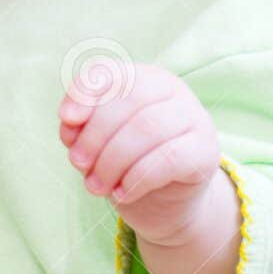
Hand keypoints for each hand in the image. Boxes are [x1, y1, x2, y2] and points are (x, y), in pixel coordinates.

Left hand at [58, 63, 223, 246]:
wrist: (166, 201)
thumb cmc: (124, 161)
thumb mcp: (97, 141)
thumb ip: (80, 129)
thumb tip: (69, 127)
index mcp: (141, 78)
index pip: (110, 72)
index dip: (85, 93)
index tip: (65, 120)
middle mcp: (172, 90)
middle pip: (129, 100)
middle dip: (95, 136)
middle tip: (77, 164)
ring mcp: (194, 118)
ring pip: (148, 128)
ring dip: (112, 161)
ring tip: (95, 186)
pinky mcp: (206, 151)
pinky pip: (170, 159)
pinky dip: (137, 178)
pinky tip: (122, 193)